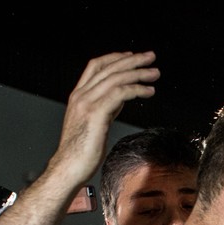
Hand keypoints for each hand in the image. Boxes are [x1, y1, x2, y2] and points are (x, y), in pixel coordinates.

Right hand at [49, 52, 159, 187]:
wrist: (68, 168)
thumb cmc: (81, 152)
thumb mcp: (93, 124)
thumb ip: (105, 108)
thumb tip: (120, 99)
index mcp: (78, 96)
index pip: (96, 66)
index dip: (115, 58)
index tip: (132, 56)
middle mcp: (81, 95)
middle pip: (109, 68)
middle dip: (132, 60)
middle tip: (151, 57)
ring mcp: (87, 103)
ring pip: (116, 78)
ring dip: (138, 73)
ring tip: (154, 73)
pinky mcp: (96, 113)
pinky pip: (120, 93)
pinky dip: (136, 89)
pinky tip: (148, 91)